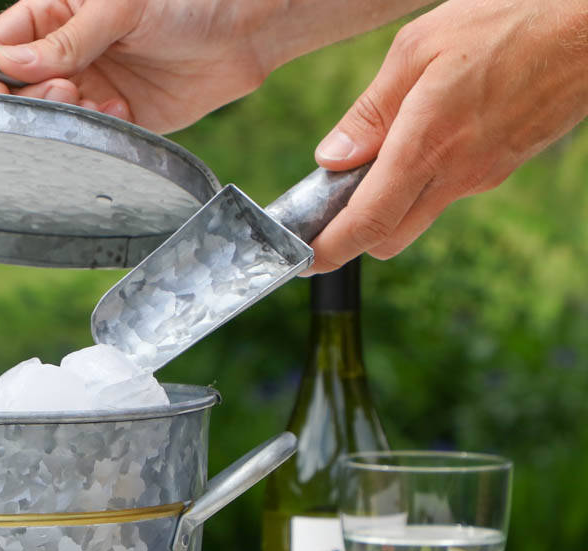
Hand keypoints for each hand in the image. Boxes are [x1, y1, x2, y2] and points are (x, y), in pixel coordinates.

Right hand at [0, 0, 269, 133]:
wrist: (240, 34)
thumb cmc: (183, 0)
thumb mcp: (120, 7)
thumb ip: (68, 39)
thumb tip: (12, 64)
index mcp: (52, 13)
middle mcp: (62, 52)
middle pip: (15, 90)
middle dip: (33, 97)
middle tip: (66, 90)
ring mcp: (86, 86)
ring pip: (49, 118)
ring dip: (66, 118)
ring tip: (99, 101)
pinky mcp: (112, 116)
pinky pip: (87, 135)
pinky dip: (98, 129)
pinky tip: (122, 111)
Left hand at [309, 0, 587, 271]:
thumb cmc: (512, 17)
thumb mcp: (420, 47)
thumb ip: (371, 110)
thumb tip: (333, 157)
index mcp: (426, 147)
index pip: (366, 224)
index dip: (329, 251)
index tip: (304, 259)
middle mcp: (455, 175)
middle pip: (388, 239)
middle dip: (354, 238)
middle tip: (329, 215)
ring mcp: (482, 177)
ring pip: (418, 217)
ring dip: (388, 207)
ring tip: (377, 162)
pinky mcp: (501, 168)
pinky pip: (447, 191)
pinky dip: (422, 183)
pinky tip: (425, 141)